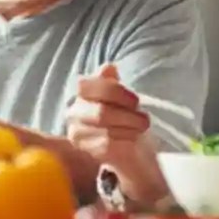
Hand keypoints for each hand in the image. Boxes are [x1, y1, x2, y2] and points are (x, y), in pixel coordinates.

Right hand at [65, 64, 169, 205]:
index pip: (87, 85)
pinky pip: (106, 145)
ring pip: (104, 129)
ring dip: (129, 129)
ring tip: (140, 129)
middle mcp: (74, 112)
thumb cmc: (126, 117)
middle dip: (128, 115)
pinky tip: (132, 140)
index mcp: (82, 92)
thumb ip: (112, 82)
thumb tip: (109, 67)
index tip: (135, 101)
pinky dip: (124, 141)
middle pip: (100, 112)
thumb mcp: (122, 96)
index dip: (115, 92)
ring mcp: (77, 132)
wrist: (130, 147)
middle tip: (145, 119)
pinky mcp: (85, 151)